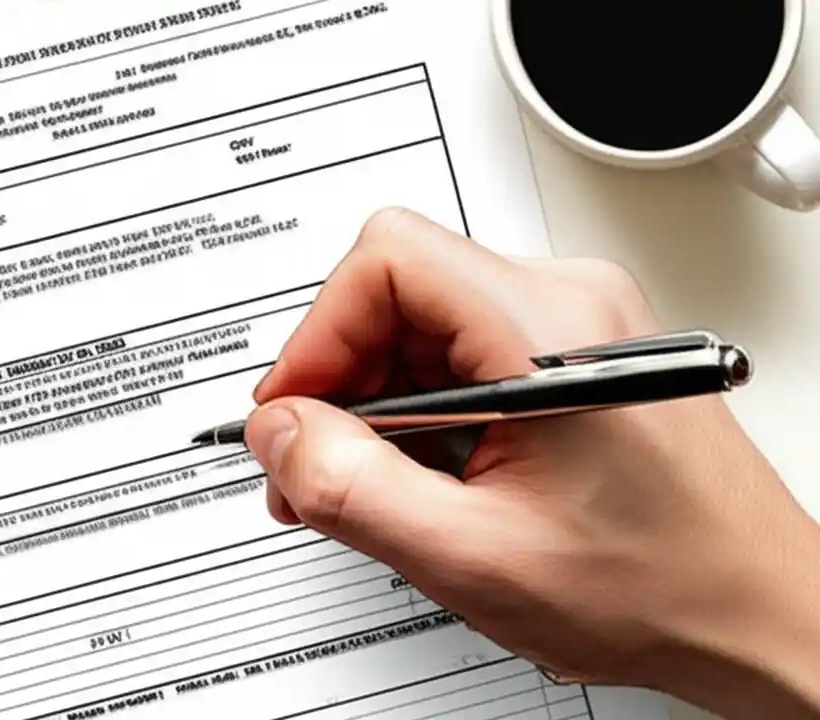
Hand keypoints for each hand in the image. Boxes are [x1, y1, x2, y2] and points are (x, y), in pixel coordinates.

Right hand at [246, 209, 819, 719]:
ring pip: (426, 327)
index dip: (318, 335)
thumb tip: (280, 434)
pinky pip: (464, 356)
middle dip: (340, 381)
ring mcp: (577, 328)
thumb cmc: (662, 587)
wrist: (758, 615)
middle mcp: (570, 305)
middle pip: (401, 290)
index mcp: (550, 330)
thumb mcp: (474, 555)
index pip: (389, 260)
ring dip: (377, 405)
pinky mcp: (573, 359)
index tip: (292, 410)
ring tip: (370, 487)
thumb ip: (352, 489)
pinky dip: (421, 414)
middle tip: (312, 464)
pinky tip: (424, 479)